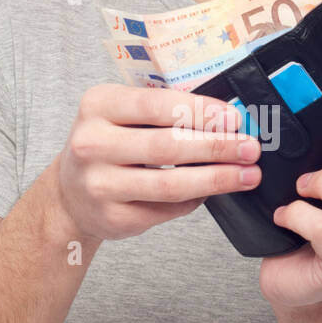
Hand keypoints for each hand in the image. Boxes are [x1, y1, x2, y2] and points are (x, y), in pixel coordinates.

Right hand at [56, 83, 260, 244]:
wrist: (71, 193)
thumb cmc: (110, 144)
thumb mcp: (122, 114)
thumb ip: (165, 111)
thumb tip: (228, 119)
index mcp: (98, 105)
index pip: (158, 105)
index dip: (202, 112)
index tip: (235, 119)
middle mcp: (91, 143)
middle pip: (167, 146)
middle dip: (217, 148)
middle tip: (250, 149)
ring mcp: (99, 184)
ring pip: (170, 184)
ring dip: (216, 179)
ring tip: (246, 175)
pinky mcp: (112, 217)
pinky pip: (166, 209)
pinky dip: (195, 200)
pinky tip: (211, 191)